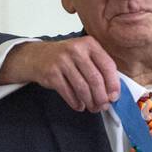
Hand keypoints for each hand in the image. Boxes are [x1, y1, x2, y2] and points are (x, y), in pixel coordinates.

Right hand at [2, 37, 119, 112]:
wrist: (38, 56)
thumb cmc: (68, 58)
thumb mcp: (85, 54)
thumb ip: (99, 68)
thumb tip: (112, 94)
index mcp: (89, 44)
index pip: (108, 65)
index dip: (113, 84)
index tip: (114, 97)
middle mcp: (76, 50)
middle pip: (95, 79)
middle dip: (101, 97)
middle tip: (103, 106)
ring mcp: (62, 61)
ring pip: (82, 88)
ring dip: (89, 102)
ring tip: (92, 108)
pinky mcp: (51, 73)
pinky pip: (68, 93)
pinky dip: (76, 103)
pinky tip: (79, 106)